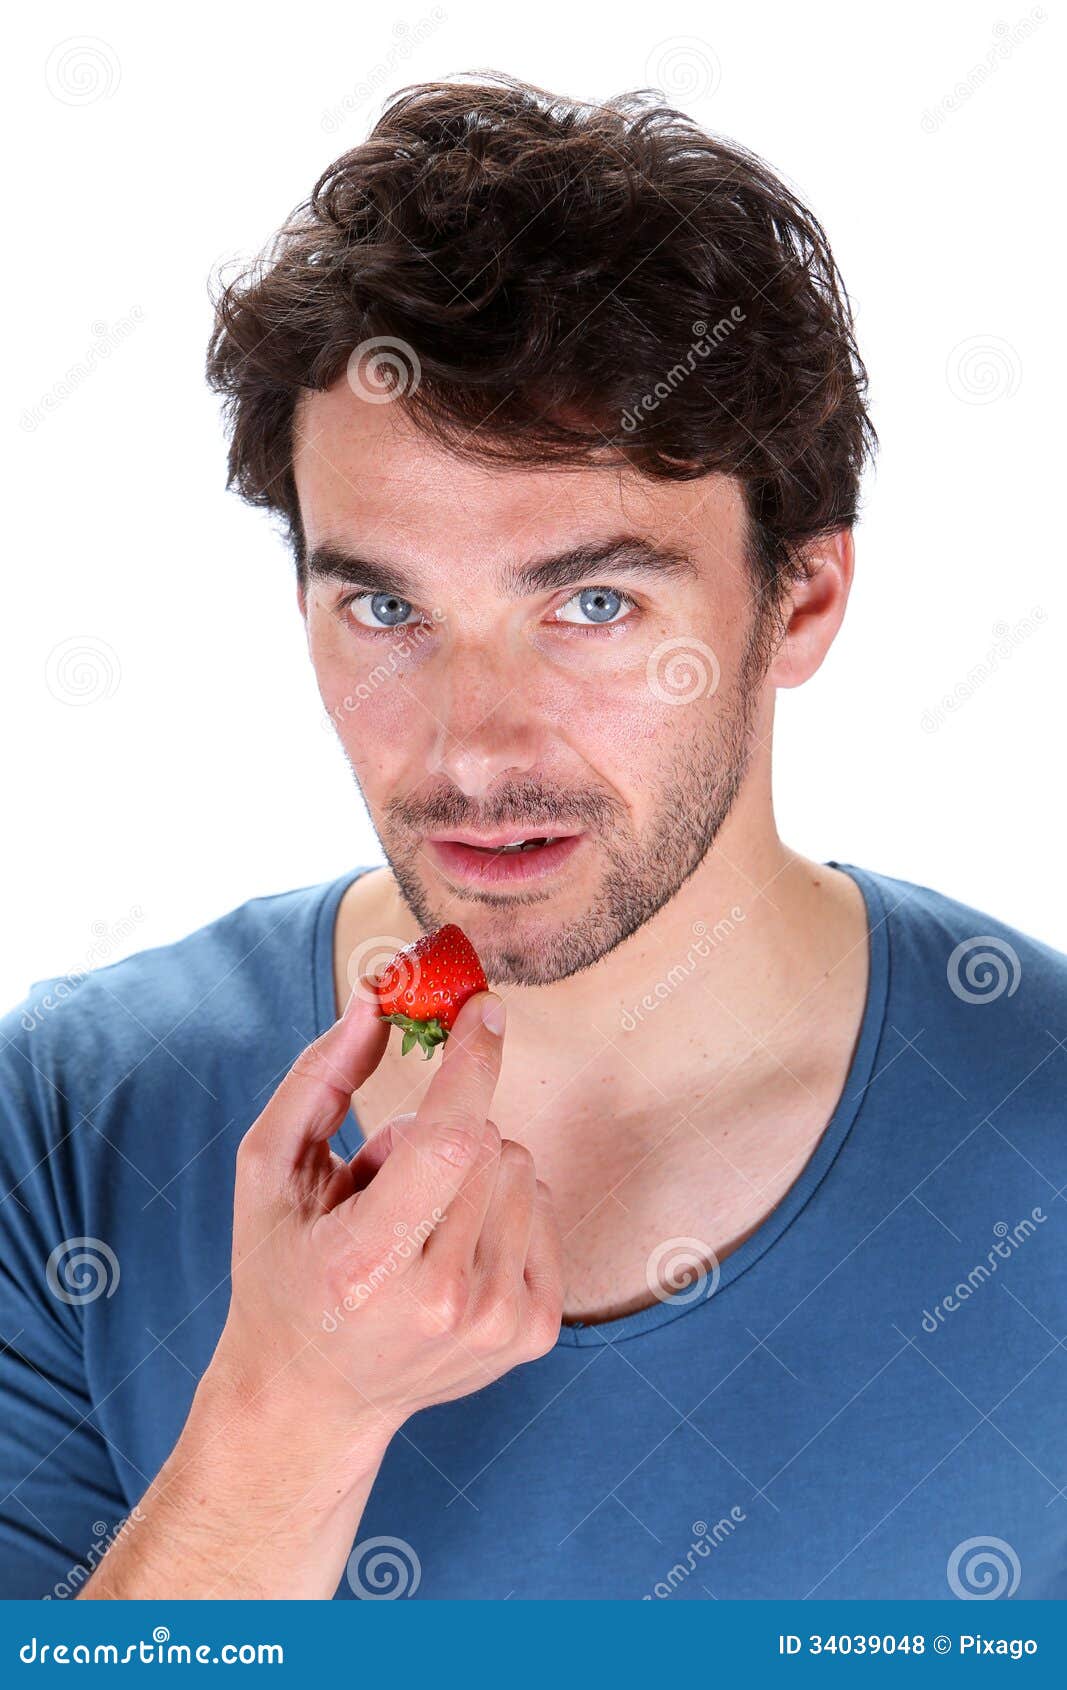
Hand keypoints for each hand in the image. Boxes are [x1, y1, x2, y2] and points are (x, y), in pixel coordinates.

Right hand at [213, 981, 562, 1466]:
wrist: (312, 1400)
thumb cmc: (282, 1272)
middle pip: (491, 1142)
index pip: (448, 1143)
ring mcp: (496, 1323)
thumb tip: (377, 1000)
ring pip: (521, 1167)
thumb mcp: (269, 1173)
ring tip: (414, 1224)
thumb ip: (319, 1078)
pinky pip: (543, 1206)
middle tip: (389, 1183)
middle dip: (445, 1128)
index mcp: (367, 1263)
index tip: (483, 1008)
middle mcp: (442, 1301)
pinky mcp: (534, 1332)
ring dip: (472, 1168)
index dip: (472, 1066)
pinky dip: (500, 1204)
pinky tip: (450, 1248)